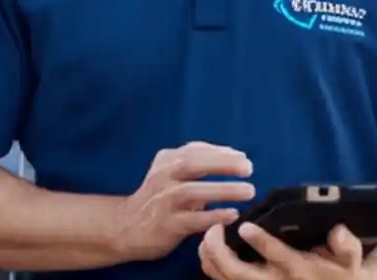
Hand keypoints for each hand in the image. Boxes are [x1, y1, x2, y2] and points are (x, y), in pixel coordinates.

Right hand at [112, 141, 255, 261]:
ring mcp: (163, 201)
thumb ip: (199, 163)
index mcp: (166, 160)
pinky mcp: (166, 224)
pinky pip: (193, 219)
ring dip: (223, 190)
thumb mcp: (172, 173)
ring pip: (193, 192)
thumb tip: (236, 156)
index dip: (221, 152)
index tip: (243, 157)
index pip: (195, 150)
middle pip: (192, 164)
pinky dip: (214, 215)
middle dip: (222, 164)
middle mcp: (163, 177)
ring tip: (248, 191)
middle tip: (248, 168)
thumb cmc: (160, 198)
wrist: (127, 227)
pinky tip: (232, 214)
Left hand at [198, 221, 367, 278]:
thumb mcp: (350, 260)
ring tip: (207, 232)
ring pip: (225, 278)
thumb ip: (346, 247)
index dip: (261, 243)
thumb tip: (339, 232)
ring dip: (210, 257)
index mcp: (298, 270)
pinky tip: (206, 246)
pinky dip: (210, 264)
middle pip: (238, 274)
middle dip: (220, 252)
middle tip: (214, 227)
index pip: (278, 258)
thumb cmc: (340, 272)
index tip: (245, 226)